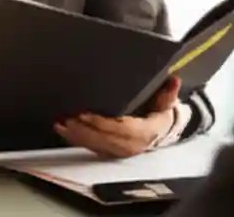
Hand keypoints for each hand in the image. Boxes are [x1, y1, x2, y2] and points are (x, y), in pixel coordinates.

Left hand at [55, 76, 181, 158]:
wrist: (160, 131)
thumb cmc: (159, 114)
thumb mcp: (166, 101)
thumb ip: (168, 92)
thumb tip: (173, 80)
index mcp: (144, 132)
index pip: (121, 129)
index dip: (102, 124)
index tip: (85, 115)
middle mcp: (130, 145)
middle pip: (104, 139)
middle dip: (84, 130)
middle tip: (66, 118)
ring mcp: (119, 151)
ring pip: (95, 145)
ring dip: (76, 136)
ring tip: (60, 124)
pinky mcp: (110, 152)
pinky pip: (92, 147)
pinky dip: (77, 140)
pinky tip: (64, 131)